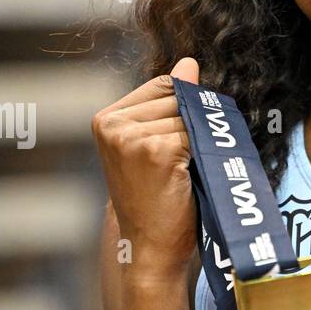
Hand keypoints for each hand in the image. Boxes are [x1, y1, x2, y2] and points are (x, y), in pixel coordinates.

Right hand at [91, 57, 200, 276]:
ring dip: (200, 142)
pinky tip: (188, 178)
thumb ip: (171, 105)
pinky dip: (203, 154)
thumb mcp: (158, 146)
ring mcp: (131, 137)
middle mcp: (112, 124)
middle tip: (185, 164)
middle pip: (178, 97)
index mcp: (107, 118)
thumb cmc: (157, 199)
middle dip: (194, 126)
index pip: (163, 85)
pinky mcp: (155, 150)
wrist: (151, 248)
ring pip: (190, 117)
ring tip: (185, 173)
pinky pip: (198, 134)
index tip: (182, 144)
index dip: (185, 109)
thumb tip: (189, 61)